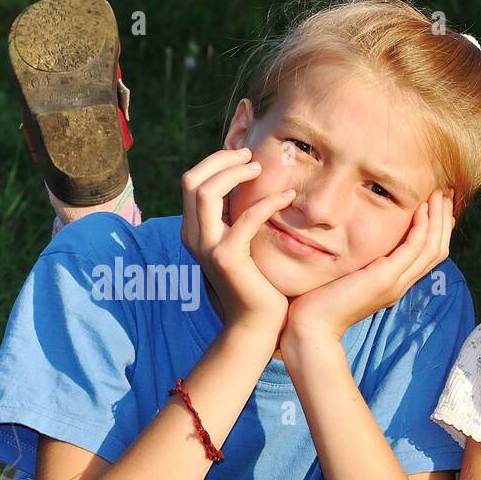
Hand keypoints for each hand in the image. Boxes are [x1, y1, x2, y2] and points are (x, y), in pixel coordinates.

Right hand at [180, 147, 292, 342]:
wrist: (256, 324)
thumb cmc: (256, 285)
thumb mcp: (241, 246)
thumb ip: (235, 222)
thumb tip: (248, 193)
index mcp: (195, 231)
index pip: (192, 182)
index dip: (215, 162)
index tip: (244, 156)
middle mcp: (194, 236)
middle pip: (192, 180)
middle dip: (221, 160)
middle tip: (251, 155)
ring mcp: (207, 247)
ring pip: (206, 192)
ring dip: (234, 173)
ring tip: (261, 167)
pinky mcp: (228, 258)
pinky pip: (245, 218)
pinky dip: (267, 202)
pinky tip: (288, 196)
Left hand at [282, 189, 454, 348]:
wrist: (312, 327)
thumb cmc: (319, 303)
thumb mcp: (345, 277)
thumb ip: (358, 263)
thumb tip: (356, 246)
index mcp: (393, 284)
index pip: (426, 256)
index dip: (436, 230)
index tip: (435, 206)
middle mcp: (400, 284)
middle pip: (437, 250)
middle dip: (443, 220)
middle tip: (444, 194)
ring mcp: (396, 283)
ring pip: (432, 248)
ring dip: (438, 219)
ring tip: (439, 195)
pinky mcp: (386, 278)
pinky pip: (414, 248)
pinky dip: (422, 227)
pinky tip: (421, 208)